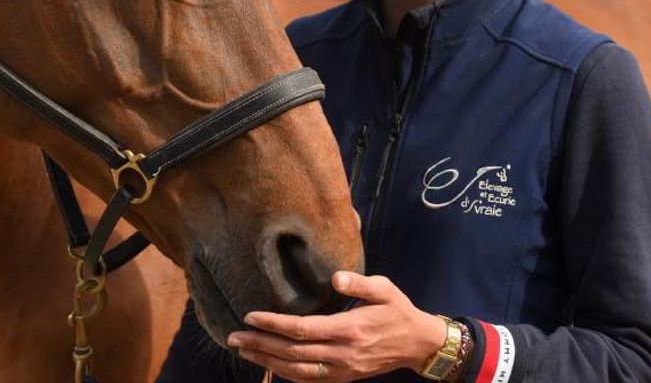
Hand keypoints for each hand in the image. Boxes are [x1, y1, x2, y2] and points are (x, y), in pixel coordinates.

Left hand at [226, 270, 447, 381]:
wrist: (417, 344)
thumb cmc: (398, 311)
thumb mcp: (384, 289)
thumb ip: (358, 283)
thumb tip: (334, 277)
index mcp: (348, 330)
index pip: (302, 329)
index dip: (274, 324)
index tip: (250, 315)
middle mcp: (341, 354)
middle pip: (292, 352)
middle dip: (260, 344)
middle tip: (233, 336)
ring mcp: (340, 370)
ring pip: (295, 370)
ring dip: (266, 361)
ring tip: (243, 350)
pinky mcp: (342, 378)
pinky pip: (307, 380)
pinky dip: (284, 374)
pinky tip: (268, 364)